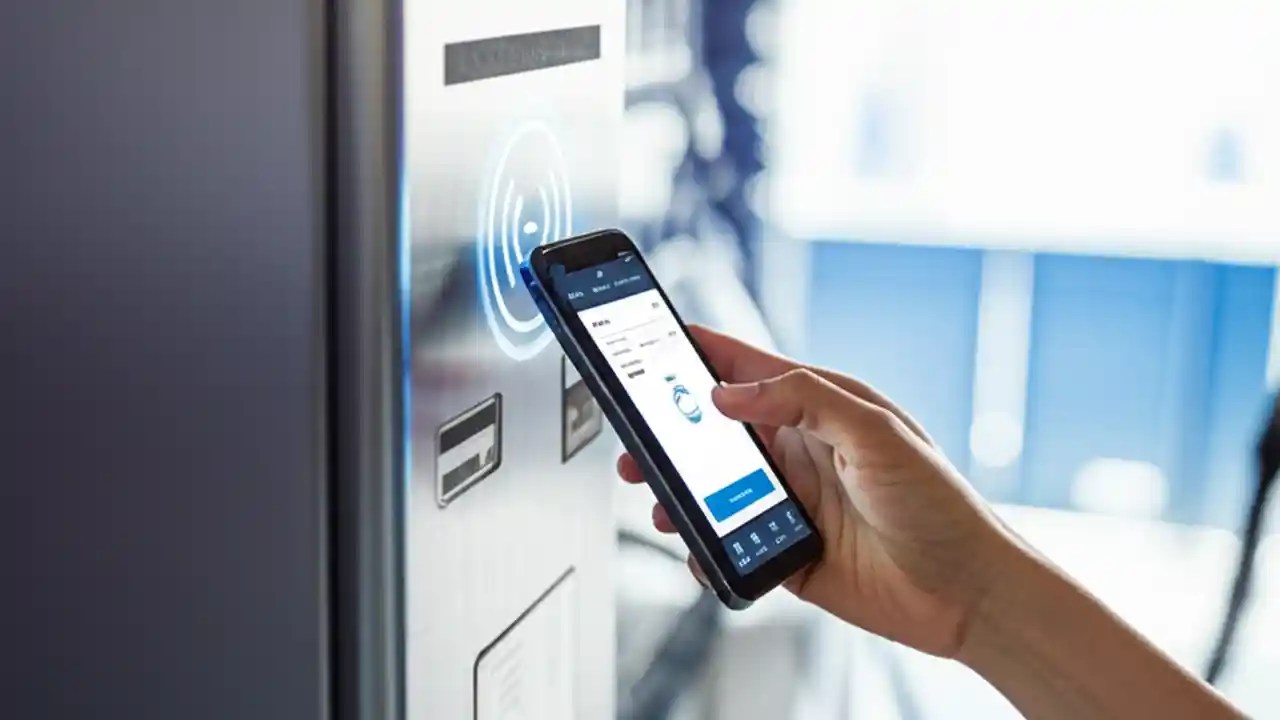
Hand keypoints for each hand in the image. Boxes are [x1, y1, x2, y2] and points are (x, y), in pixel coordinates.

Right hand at [617, 325, 1021, 656]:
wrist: (967, 593)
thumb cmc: (940, 504)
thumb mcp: (876, 431)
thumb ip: (804, 399)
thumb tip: (732, 394)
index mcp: (821, 410)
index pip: (749, 369)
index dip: (704, 354)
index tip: (658, 341)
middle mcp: (801, 453)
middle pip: (717, 432)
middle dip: (671, 432)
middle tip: (637, 438)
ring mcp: (792, 503)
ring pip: (713, 488)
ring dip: (679, 491)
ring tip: (657, 497)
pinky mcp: (787, 552)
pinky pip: (730, 543)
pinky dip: (705, 546)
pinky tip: (697, 548)